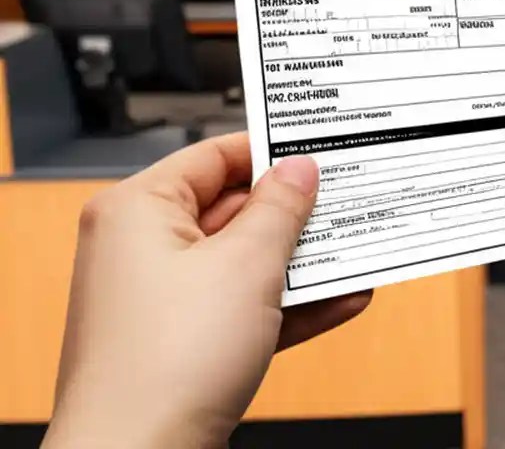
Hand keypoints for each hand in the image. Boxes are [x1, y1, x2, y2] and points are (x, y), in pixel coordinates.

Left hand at [43, 133, 371, 448]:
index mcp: (137, 210)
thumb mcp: (246, 265)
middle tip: (348, 206)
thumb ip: (280, 210)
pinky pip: (244, 308)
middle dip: (295, 216)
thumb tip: (298, 171)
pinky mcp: (183, 343)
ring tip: (356, 255)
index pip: (213, 157)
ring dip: (301, 264)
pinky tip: (340, 301)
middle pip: (233, 211)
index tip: (319, 152)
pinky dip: (288, 305)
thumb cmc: (166, 362)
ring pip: (244, 264)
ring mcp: (162, 299)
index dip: (270, 153)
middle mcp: (141, 249)